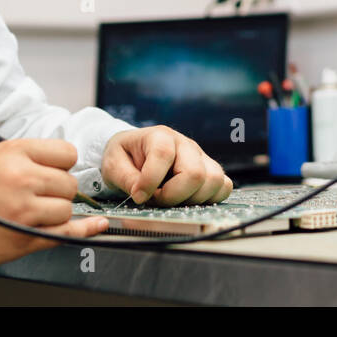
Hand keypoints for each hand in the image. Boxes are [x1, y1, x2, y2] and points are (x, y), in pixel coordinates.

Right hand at [0, 138, 108, 276]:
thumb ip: (23, 159)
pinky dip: (85, 230)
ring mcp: (25, 210)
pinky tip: (97, 225)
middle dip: (59, 190)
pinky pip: (68, 233)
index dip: (61, 164)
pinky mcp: (26, 237)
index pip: (65, 153)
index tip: (53, 171)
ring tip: (31, 214)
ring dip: (57, 212)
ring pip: (68, 208)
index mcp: (13, 153)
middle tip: (38, 196)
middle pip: (70, 182)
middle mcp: (22, 178)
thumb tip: (55, 163)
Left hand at [101, 126, 232, 206]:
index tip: (138, 196)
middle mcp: (185, 144)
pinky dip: (209, 199)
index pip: (164, 156)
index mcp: (160, 136)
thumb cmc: (124, 157)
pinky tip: (188, 200)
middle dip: (173, 196)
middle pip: (195, 173)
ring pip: (214, 180)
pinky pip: (223, 186)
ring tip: (171, 199)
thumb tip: (141, 195)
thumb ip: (126, 179)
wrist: (133, 151)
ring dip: (192, 199)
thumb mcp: (113, 165)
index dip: (150, 182)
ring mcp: (200, 157)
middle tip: (156, 199)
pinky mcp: (209, 170)